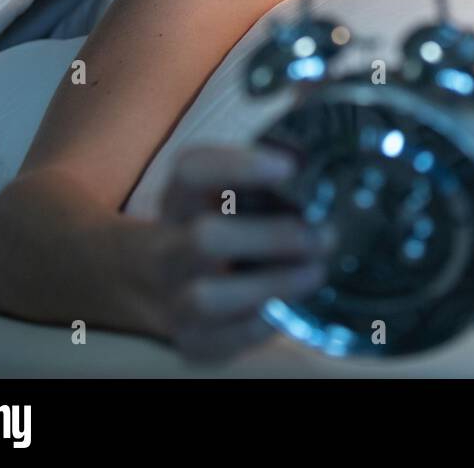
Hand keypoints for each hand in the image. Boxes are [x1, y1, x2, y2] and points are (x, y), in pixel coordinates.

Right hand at [139, 143, 336, 362]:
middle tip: (324, 234)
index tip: (290, 165)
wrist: (149, 280)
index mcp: (179, 199)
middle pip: (204, 239)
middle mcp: (167, 246)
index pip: (192, 170)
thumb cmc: (214, 222)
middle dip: (272, 237)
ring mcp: (172, 298)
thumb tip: (321, 133)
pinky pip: (220, 341)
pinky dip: (261, 325)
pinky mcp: (189, 339)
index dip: (239, 165)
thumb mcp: (226, 190)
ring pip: (205, 298)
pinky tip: (294, 306)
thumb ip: (269, 165)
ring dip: (271, 284)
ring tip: (317, 271)